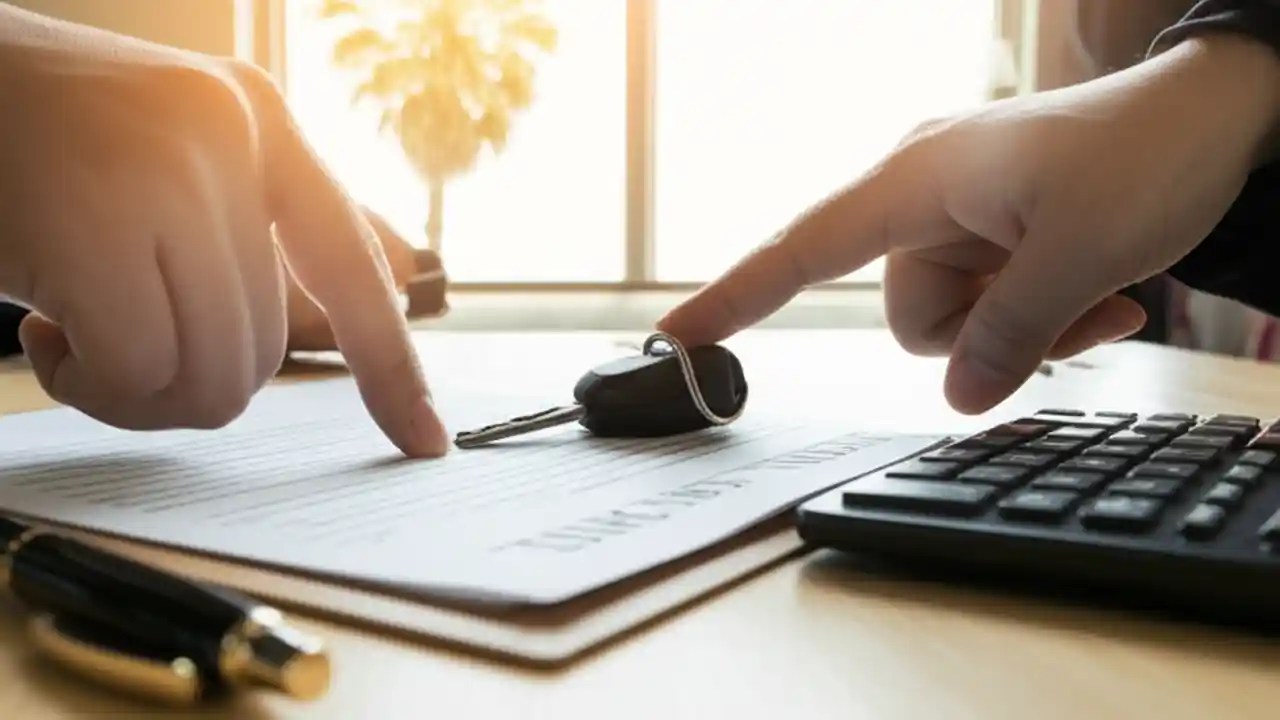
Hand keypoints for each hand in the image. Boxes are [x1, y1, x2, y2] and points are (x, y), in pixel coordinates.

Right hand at [0, 8, 447, 455]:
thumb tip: (391, 281)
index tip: (428, 441)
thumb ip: (262, 221)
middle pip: (267, 349)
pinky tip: (42, 329)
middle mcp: (230, 134)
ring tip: (72, 329)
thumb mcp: (167, 156)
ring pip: (215, 378)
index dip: (394, 364)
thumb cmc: (30, 143)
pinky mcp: (97, 222)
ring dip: (135, 388)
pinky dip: (89, 385)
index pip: (353, 263)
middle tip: (104, 338)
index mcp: (258, 117)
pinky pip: (139, 375)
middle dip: (185, 377)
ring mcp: (167, 172)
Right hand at [660, 35, 1279, 413]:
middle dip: (982, 333)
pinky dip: (1039, 312)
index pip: (802, 249)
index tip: (676, 338)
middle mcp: (922, 194)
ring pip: (955, 317)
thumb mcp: (1077, 258)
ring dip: (1024, 326)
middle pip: (907, 312)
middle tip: (1065, 311)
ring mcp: (959, 212)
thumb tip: (961, 395)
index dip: (735, 298)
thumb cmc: (1146, 153)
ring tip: (1097, 293)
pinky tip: (1101, 290)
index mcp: (915, 180)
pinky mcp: (993, 226)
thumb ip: (1006, 338)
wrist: (1217, 113)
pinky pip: (990, 301)